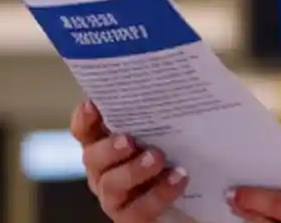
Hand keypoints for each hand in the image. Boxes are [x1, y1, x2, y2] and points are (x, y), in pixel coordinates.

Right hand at [70, 100, 189, 220]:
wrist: (197, 195)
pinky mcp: (132, 217)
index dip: (83, 118)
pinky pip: (139, 209)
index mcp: (106, 143)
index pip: (84, 129)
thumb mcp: (169, 128)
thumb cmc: (178, 153)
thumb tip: (179, 73)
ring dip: (133, 170)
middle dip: (108, 148)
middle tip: (129, 140)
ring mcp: (115, 196)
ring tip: (157, 158)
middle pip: (92, 158)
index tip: (92, 105)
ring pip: (111, 185)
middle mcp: (104, 170)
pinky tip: (177, 178)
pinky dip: (158, 193)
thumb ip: (162, 110)